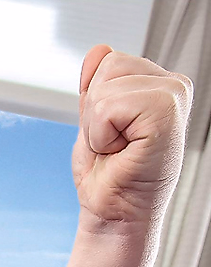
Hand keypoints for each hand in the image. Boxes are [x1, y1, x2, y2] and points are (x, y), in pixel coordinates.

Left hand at [73, 46, 191, 235]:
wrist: (114, 215)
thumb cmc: (108, 177)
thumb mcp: (92, 124)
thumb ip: (95, 87)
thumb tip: (97, 51)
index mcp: (156, 84)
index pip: (107, 61)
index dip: (93, 104)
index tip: (109, 135)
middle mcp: (171, 85)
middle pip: (107, 67)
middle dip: (94, 113)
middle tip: (113, 145)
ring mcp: (173, 95)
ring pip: (106, 88)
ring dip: (97, 127)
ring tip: (118, 149)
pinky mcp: (166, 111)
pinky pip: (108, 107)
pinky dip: (102, 135)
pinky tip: (121, 151)